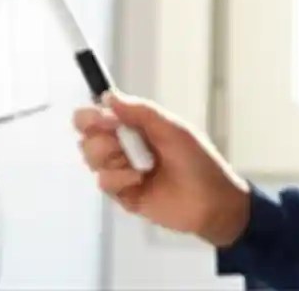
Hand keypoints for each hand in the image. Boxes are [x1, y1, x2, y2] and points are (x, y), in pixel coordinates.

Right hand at [72, 92, 251, 246]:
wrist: (210, 201)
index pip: (100, 116)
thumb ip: (142, 112)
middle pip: (88, 136)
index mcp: (137, 127)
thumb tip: (108, 96)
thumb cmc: (198, 161)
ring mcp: (122, 171)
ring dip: (111, 158)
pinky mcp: (122, 194)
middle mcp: (125, 147)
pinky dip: (119, 178)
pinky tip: (140, 179)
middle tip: (119, 143)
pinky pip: (104, 181)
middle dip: (100, 138)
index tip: (98, 118)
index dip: (91, 115)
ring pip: (91, 158)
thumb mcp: (173, 130)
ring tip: (139, 165)